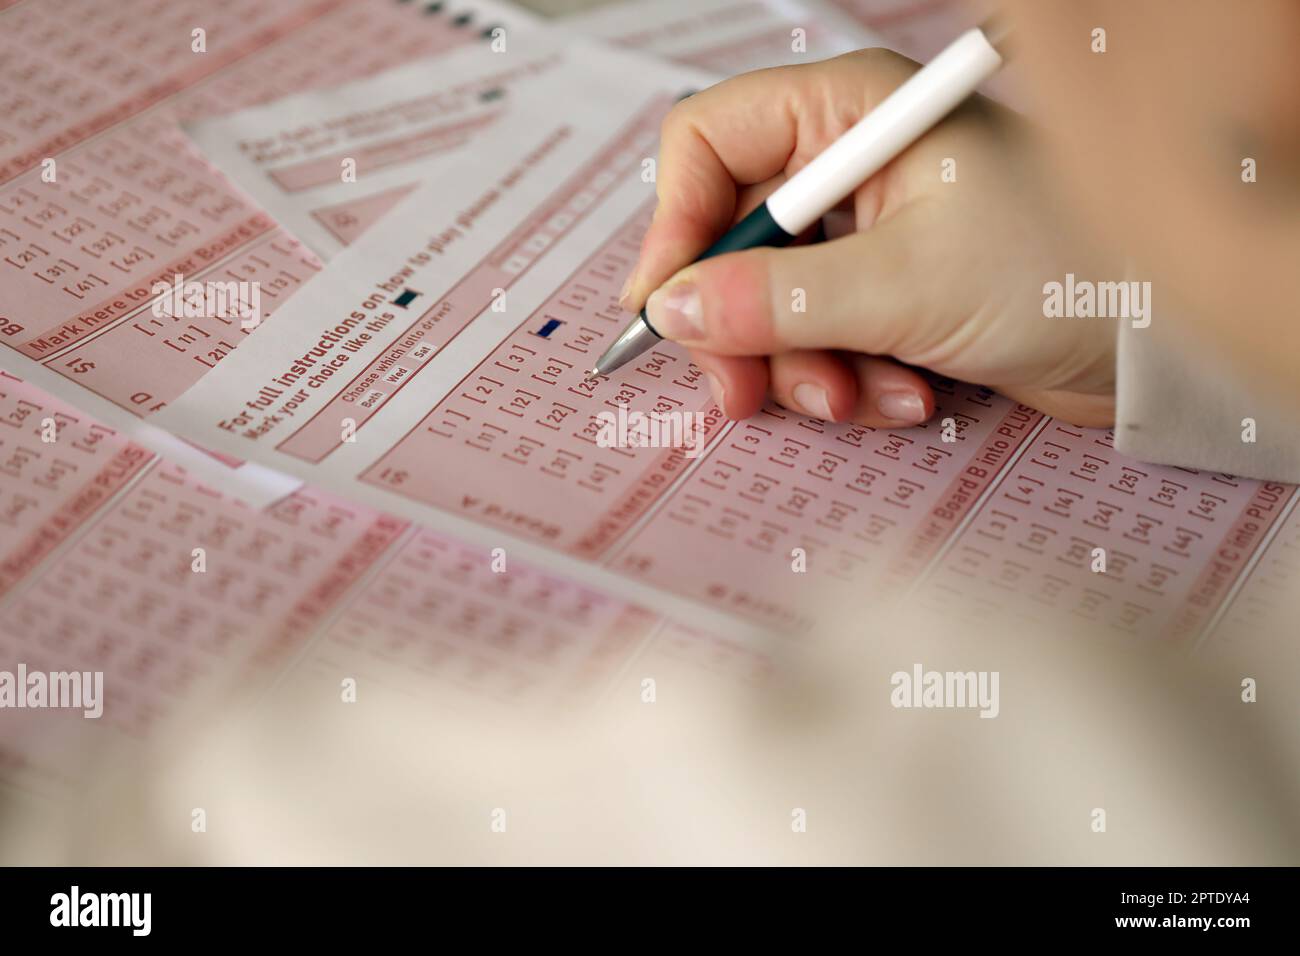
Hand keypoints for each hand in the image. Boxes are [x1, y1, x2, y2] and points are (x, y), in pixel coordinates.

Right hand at [620, 49, 1118, 426]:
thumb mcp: (904, 286)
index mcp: (850, 113)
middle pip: (730, 238)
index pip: (710, 142)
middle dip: (740, 326)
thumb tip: (674, 310)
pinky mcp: (884, 293)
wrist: (1155, 343)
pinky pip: (818, 339)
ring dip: (802, 368)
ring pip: (767, 302)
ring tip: (859, 399)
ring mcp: (865, 233)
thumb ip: (776, 299)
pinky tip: (903, 398)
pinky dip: (847, 379)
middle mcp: (848, 164)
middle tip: (741, 392)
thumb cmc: (1063, 272)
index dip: (675, 224)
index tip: (666, 307)